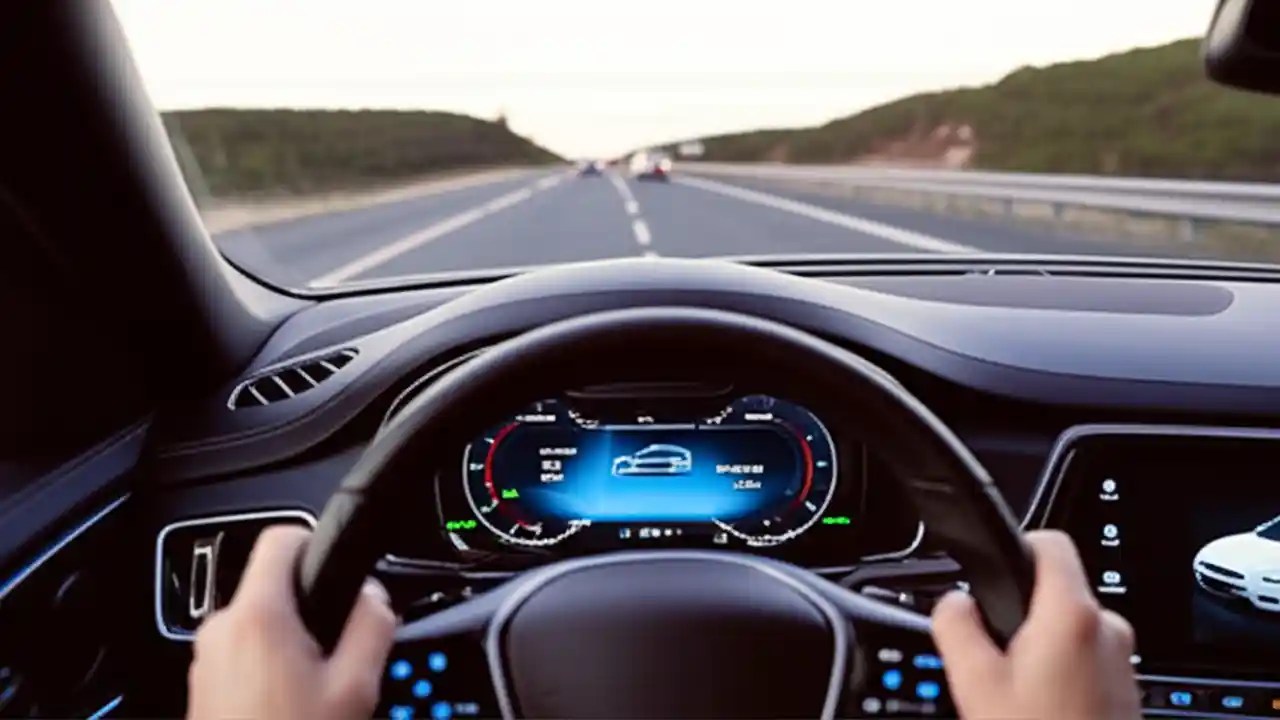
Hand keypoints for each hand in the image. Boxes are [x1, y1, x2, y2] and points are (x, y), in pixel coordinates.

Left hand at [187, 526, 396, 719]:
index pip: (282, 538)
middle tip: (340, 650)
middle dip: (312, 609)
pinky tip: (292, 705)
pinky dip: (271, 667)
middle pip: (275, 585)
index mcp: (259, 617)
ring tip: (317, 688)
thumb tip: (375, 598)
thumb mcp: (354, 687)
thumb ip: (372, 627)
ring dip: (292, 643)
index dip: (317, 539)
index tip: (338, 563)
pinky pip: (245, 654)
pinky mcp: (203, 685)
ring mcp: (207, 659)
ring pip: (261, 624)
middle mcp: (222, 630)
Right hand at [931, 530, 1140, 719]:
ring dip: (1039, 649)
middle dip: (1019, 614)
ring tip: (1012, 694)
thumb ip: (955, 625)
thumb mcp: (973, 682)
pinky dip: (1059, 674)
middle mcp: (1108, 631)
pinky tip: (1037, 711)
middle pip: (1055, 591)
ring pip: (1068, 631)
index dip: (1015, 546)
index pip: (1050, 543)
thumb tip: (953, 603)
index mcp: (1071, 616)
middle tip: (990, 654)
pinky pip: (1085, 661)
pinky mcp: (1126, 692)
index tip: (992, 569)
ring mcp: (1122, 663)